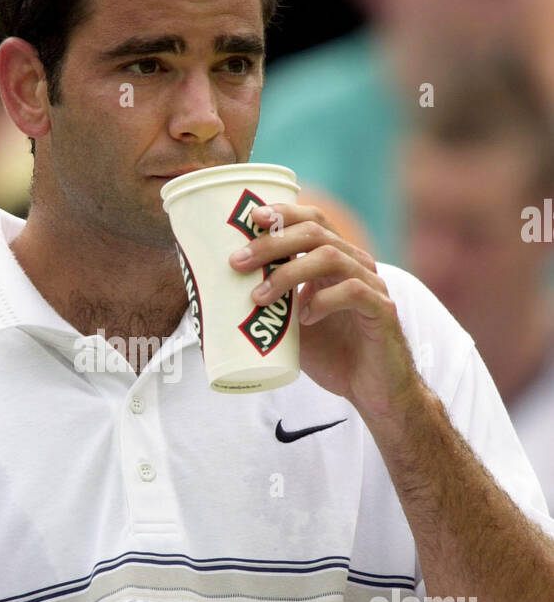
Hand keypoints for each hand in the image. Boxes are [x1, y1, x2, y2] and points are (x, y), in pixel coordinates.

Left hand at [228, 200, 419, 419]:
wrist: (372, 388)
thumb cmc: (332, 352)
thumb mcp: (292, 324)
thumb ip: (271, 303)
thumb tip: (217, 295)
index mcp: (336, 260)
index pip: (313, 220)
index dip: (284, 213)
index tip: (252, 218)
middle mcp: (356, 265)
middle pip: (316, 232)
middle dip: (272, 243)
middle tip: (238, 262)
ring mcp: (372, 285)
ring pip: (331, 257)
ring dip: (288, 272)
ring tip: (259, 297)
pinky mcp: (383, 311)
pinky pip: (354, 291)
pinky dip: (323, 301)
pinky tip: (304, 319)